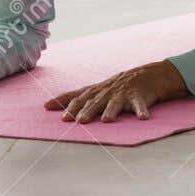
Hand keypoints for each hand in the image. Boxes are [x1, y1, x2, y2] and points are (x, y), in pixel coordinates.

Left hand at [46, 60, 187, 122]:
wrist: (148, 75)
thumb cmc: (118, 85)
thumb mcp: (97, 89)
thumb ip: (74, 97)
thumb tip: (46, 105)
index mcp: (97, 91)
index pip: (79, 97)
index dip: (68, 105)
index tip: (58, 114)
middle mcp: (108, 92)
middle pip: (96, 102)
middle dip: (88, 111)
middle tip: (80, 120)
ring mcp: (124, 94)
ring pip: (116, 103)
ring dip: (111, 111)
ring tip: (106, 120)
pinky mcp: (140, 97)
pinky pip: (141, 104)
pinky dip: (142, 111)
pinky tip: (142, 118)